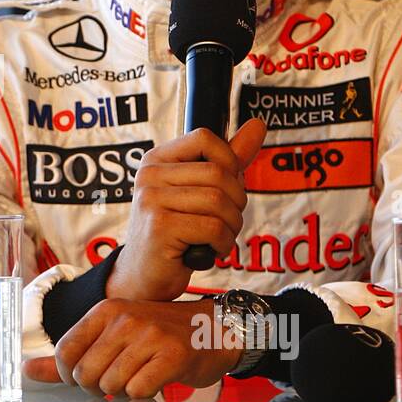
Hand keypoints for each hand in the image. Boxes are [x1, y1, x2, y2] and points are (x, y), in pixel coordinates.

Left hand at [20, 298, 243, 397]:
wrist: (211, 330)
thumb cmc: (156, 336)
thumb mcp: (111, 335)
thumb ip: (69, 355)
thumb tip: (26, 372)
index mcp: (105, 311)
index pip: (64, 351)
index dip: (70, 374)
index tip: (87, 375)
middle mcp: (124, 319)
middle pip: (85, 374)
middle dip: (98, 387)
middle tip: (118, 377)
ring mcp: (149, 336)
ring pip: (112, 385)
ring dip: (124, 391)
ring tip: (140, 374)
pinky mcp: (172, 356)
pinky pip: (139, 391)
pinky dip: (144, 394)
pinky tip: (156, 380)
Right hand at [106, 118, 266, 301]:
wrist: (143, 276)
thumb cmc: (174, 233)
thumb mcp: (199, 191)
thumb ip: (228, 159)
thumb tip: (258, 124)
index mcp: (157, 159)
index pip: (206, 138)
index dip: (229, 163)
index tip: (225, 189)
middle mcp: (149, 174)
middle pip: (219, 173)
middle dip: (236, 203)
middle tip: (224, 223)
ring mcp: (151, 199)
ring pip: (219, 202)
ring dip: (230, 227)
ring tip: (215, 239)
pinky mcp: (159, 227)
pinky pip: (213, 228)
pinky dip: (222, 244)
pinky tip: (208, 252)